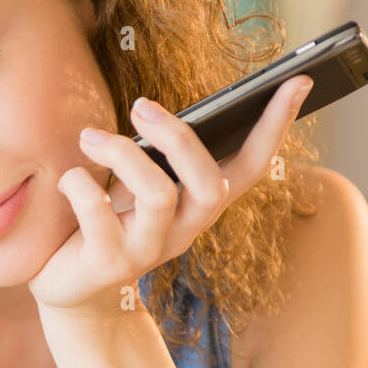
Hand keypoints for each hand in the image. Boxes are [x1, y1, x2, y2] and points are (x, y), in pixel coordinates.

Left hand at [28, 74, 313, 322]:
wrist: (70, 287)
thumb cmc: (108, 219)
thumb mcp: (138, 183)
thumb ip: (155, 156)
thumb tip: (151, 110)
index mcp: (199, 205)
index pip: (252, 166)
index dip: (277, 126)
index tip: (299, 80)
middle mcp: (184, 231)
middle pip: (209, 184)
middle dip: (177, 138)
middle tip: (139, 106)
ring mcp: (149, 251)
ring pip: (158, 195)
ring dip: (122, 154)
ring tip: (89, 138)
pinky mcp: (108, 264)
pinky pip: (99, 214)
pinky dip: (79, 185)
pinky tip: (69, 178)